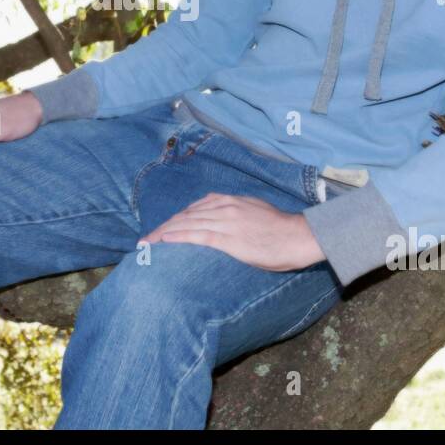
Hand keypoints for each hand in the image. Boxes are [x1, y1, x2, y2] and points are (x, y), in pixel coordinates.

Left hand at [137, 192, 325, 271]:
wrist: (298, 236)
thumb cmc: (280, 229)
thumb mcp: (254, 212)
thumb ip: (236, 214)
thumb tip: (225, 223)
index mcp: (229, 201)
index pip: (194, 209)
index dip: (175, 220)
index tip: (162, 229)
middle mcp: (223, 206)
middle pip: (185, 216)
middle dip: (163, 227)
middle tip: (146, 239)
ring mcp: (225, 221)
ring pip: (186, 224)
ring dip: (163, 233)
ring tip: (148, 244)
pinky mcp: (229, 237)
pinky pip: (197, 235)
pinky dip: (178, 237)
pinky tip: (164, 241)